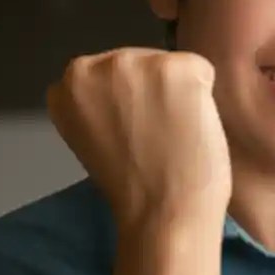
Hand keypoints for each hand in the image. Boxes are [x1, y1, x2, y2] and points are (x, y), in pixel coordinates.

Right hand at [47, 48, 231, 234]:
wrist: (163, 212)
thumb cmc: (133, 185)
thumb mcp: (92, 133)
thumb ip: (100, 102)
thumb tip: (127, 85)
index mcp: (67, 85)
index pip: (112, 73)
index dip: (132, 101)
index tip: (133, 130)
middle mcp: (92, 65)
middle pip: (142, 61)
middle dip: (156, 90)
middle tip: (157, 133)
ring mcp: (134, 62)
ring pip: (172, 65)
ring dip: (181, 92)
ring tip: (174, 131)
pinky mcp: (177, 67)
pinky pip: (202, 71)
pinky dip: (206, 96)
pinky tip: (192, 125)